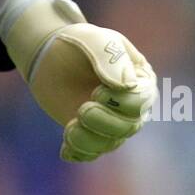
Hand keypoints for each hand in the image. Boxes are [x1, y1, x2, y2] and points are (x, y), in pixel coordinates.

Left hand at [26, 24, 157, 161]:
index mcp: (141, 80)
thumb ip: (112, 58)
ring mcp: (111, 121)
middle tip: (81, 110)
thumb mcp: (96, 40)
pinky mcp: (89, 133)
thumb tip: (128, 86)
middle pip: (129, 127)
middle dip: (104, 123)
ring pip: (109, 143)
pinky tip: (65, 147)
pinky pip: (90, 153)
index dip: (121, 103)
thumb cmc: (80, 44)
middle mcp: (132, 106)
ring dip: (89, 140)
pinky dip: (78, 153)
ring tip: (70, 128)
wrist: (52, 53)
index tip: (96, 92)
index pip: (142, 101)